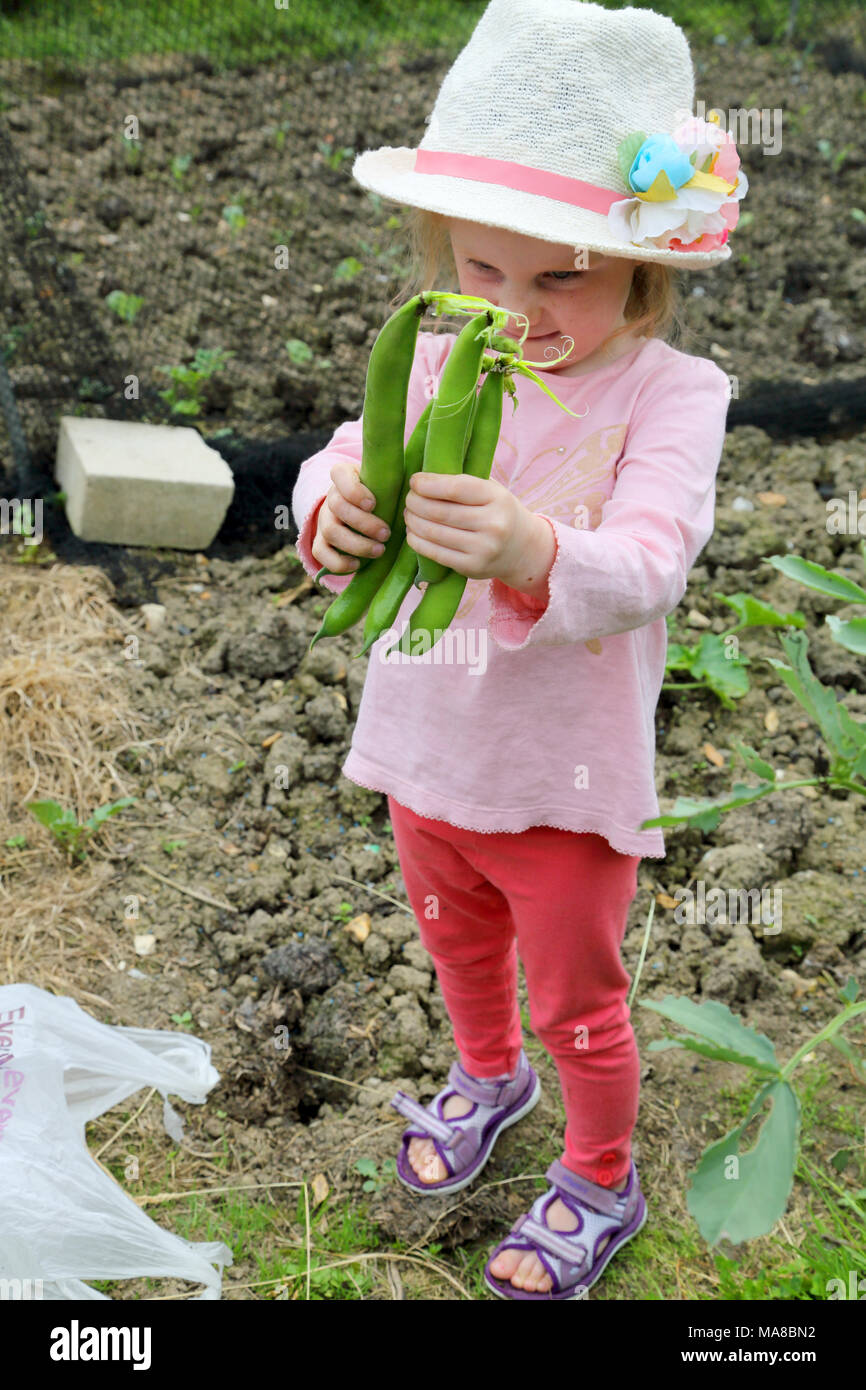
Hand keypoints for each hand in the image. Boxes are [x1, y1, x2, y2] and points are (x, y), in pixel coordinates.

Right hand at [311, 460, 391, 573]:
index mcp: (343, 476)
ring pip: (330, 531)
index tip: (373, 504)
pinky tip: (357, 565)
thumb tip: (415, 493)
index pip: (339, 474)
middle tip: (386, 534)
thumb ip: (392, 483)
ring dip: (357, 544)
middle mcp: (330, 496)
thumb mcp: (384, 483)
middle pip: (337, 506)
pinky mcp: (320, 541)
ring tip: (379, 551)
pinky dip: (338, 562)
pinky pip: (320, 552)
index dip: (354, 490)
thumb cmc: (380, 495)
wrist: (362, 513)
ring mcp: (323, 519)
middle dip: (364, 523)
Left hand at [404, 472, 552, 591]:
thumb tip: (420, 480)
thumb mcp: (491, 491)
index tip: (414, 482)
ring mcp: (483, 549)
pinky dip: (418, 541)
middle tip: (409, 499)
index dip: (428, 484)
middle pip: (440, 512)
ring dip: (413, 522)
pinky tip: (413, 533)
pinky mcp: (472, 567)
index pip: (455, 488)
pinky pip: (436, 553)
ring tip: (409, 514)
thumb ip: (462, 484)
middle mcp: (492, 524)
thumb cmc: (498, 512)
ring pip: (434, 533)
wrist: (523, 548)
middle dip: (416, 503)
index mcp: (497, 498)